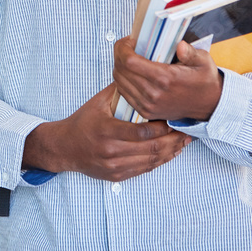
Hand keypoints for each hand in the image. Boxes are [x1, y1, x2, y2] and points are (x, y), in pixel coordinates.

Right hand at [22, 83, 191, 181]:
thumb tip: (141, 76)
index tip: (173, 120)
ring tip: (183, 143)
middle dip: (172, 141)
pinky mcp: (116, 175)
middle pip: (150, 149)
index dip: (161, 128)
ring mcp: (113, 165)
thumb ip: (120, 92)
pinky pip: (143, 170)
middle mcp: (110, 151)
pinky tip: (169, 153)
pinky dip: (159, 162)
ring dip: (170, 152)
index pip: (141, 132)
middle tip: (187, 133)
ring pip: (150, 162)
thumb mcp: (98, 102)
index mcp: (106, 130)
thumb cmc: (83, 122)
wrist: (65, 147)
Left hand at [113, 37, 223, 121]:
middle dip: (119, 54)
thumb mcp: (203, 62)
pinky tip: (131, 72)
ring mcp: (148, 105)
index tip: (130, 40)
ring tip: (129, 58)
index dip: (123, 48)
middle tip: (128, 46)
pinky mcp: (146, 111)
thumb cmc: (204, 81)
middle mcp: (154, 94)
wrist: (209, 106)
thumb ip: (191, 53)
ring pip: (119, 81)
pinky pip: (124, 93)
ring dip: (119, 66)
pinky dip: (122, 80)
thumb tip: (180, 46)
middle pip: (120, 70)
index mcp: (165, 78)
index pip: (129, 61)